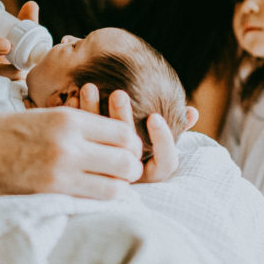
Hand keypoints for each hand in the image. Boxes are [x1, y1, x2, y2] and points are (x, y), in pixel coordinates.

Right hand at [0, 107, 143, 198]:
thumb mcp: (40, 116)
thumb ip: (74, 126)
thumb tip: (108, 138)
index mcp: (66, 117)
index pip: (121, 131)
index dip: (129, 144)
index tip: (122, 151)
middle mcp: (69, 141)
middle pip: (127, 159)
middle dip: (130, 168)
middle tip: (122, 173)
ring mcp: (61, 168)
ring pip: (117, 184)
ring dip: (118, 187)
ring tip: (108, 186)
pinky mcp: (50, 192)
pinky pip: (95, 199)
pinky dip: (99, 200)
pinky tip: (90, 196)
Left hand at [70, 84, 192, 183]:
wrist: (87, 164)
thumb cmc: (133, 150)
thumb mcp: (156, 140)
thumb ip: (174, 128)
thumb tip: (192, 112)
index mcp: (150, 172)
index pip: (164, 164)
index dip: (162, 141)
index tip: (154, 117)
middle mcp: (125, 176)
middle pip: (126, 152)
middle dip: (123, 119)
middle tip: (118, 94)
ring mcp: (99, 171)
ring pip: (95, 145)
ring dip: (93, 112)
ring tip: (88, 87)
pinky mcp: (74, 163)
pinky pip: (74, 142)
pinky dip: (73, 118)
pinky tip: (70, 98)